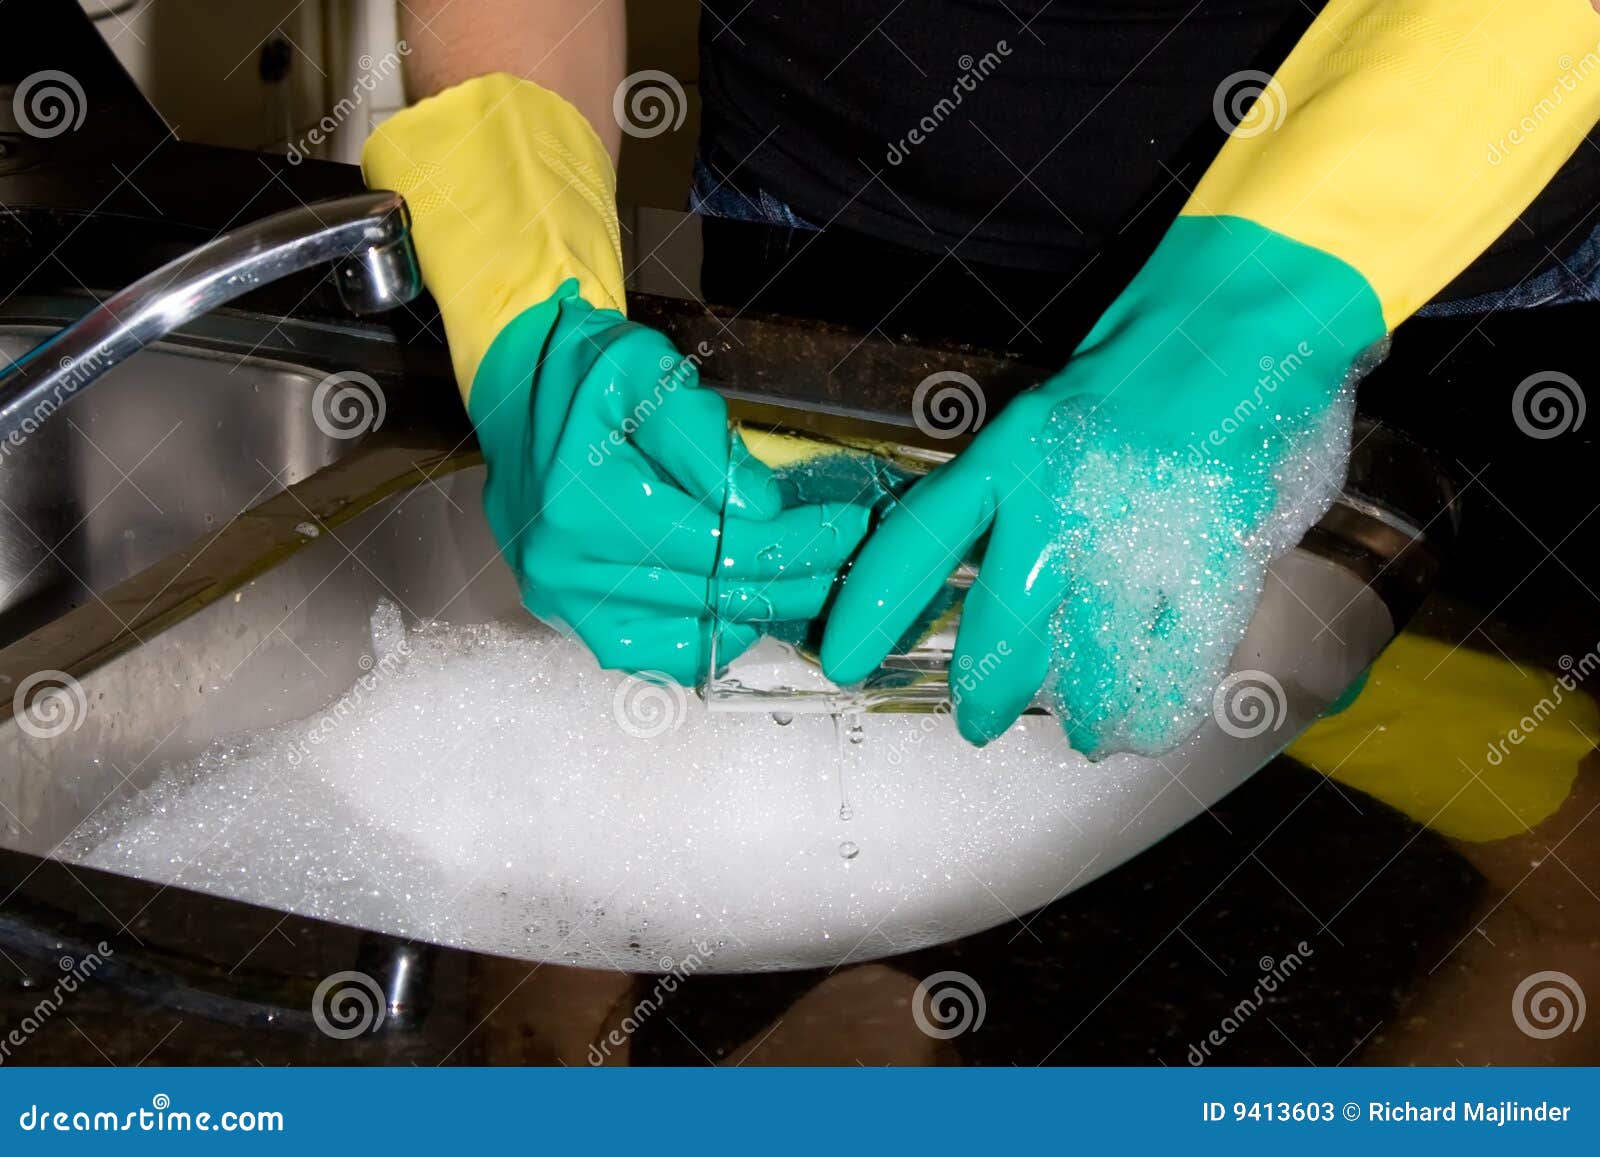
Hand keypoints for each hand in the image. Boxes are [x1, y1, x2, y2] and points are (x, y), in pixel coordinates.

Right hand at [476, 291, 867, 684]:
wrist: (519, 397)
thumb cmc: (587, 376)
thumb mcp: (646, 371)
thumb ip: (700, 438)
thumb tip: (760, 510)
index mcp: (581, 499)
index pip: (719, 541)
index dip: (796, 539)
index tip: (848, 525)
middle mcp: (566, 565)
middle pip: (713, 590)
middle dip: (797, 576)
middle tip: (851, 558)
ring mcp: (565, 604)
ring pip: (694, 630)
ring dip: (767, 610)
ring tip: (819, 584)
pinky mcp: (572, 623)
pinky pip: (657, 657)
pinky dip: (711, 641)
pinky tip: (749, 612)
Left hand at [821, 216, 1385, 756]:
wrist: (1241, 323)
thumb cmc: (1131, 383)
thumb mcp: (1039, 426)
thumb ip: (998, 501)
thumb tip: (957, 586)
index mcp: (1008, 455)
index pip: (916, 539)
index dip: (874, 609)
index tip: (842, 662)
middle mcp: (1062, 499)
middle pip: (1005, 630)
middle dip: (987, 693)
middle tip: (978, 723)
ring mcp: (1141, 532)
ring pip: (1091, 663)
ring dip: (1083, 712)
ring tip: (1085, 733)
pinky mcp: (1213, 557)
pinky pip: (1175, 661)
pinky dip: (1157, 704)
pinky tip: (1146, 723)